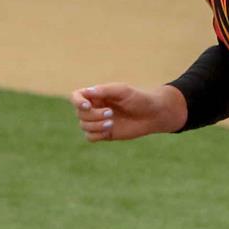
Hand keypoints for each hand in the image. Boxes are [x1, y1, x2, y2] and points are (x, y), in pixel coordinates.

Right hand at [70, 83, 186, 141]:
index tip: (86, 106)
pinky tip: (109, 130)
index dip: (77, 102)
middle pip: (79, 114)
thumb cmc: (138, 99)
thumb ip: (104, 91)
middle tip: (110, 113)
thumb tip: (85, 92)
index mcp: (97, 95)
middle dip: (93, 115)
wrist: (152, 114)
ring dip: (95, 125)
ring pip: (83, 126)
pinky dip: (96, 135)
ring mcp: (98, 121)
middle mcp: (94, 107)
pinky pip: (89, 137)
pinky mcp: (103, 133)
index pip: (76, 96)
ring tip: (111, 123)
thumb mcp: (123, 91)